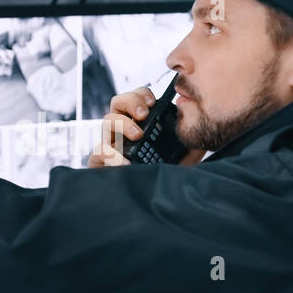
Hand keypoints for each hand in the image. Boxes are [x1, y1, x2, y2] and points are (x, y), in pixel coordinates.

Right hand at [86, 87, 202, 167]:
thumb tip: (195, 121)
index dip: (142, 95)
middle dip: (130, 103)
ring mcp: (111, 143)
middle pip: (118, 103)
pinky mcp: (101, 162)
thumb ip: (188, 135)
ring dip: (122, 125)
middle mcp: (124, 129)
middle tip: (144, 114)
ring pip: (107, 122)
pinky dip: (109, 154)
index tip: (153, 102)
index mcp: (142, 121)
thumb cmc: (170, 170)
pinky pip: (97, 153)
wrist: (159, 197)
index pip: (137, 98)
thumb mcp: (184, 149)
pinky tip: (124, 162)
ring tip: (138, 136)